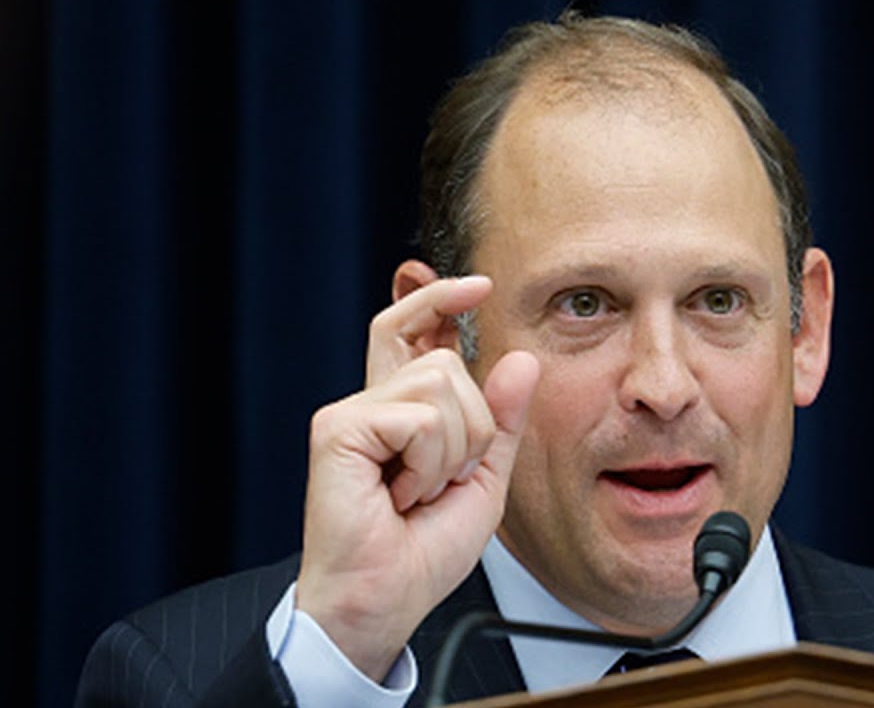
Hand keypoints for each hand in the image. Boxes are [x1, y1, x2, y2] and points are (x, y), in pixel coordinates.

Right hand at [295, 269, 539, 679]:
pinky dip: (430, 462)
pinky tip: (403, 495)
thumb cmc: (422, 551)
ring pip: (441, 382)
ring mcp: (352, 412)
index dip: (440, 300)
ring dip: (453, 450)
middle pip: (445, 359)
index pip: (414, 331)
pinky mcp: (339, 428)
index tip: (477, 286)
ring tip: (421, 491)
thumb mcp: (484, 478)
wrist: (385, 599)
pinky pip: (420, 416)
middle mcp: (372, 402)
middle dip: (473, 424)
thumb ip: (502, 420)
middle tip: (444, 479)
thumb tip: (520, 358)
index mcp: (401, 411)